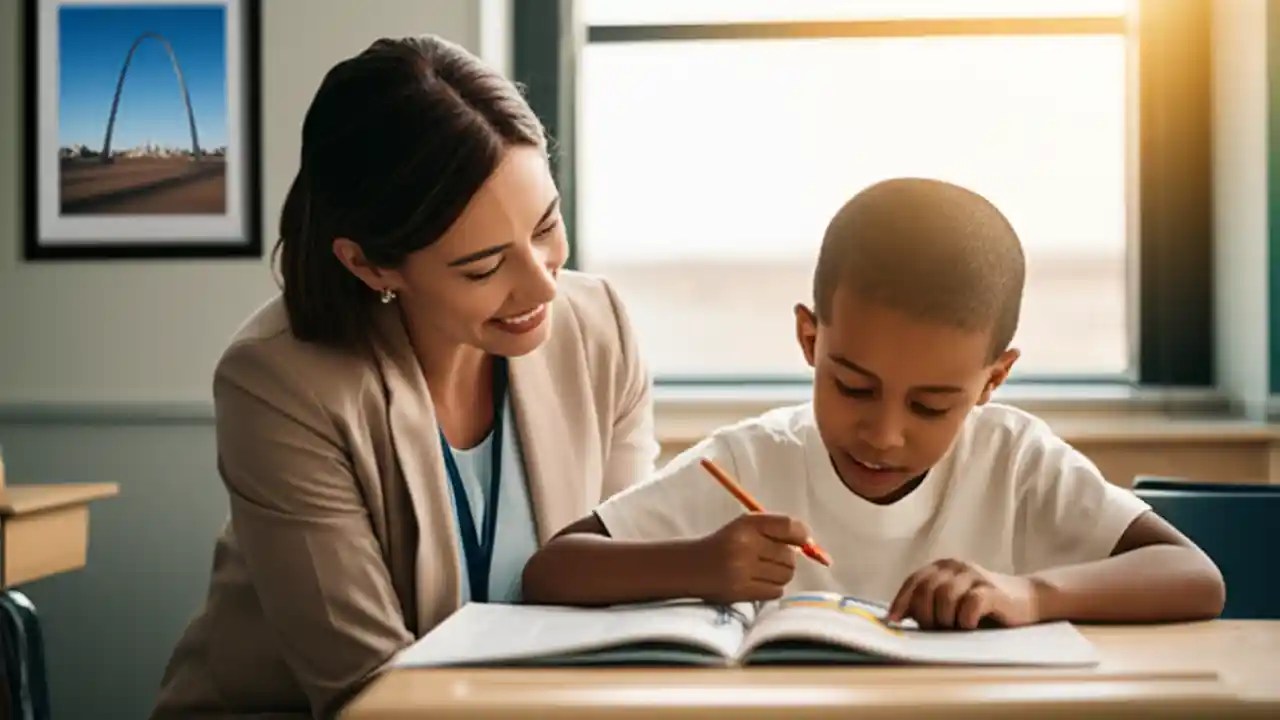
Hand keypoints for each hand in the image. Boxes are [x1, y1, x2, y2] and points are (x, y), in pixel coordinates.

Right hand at [691, 513, 809, 603]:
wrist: (693, 566)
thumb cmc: (727, 544)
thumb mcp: (746, 528)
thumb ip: (777, 531)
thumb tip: (811, 544)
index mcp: (747, 524)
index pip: (789, 526)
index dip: (801, 535)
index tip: (802, 541)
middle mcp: (745, 545)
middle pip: (790, 556)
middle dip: (786, 559)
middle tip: (770, 559)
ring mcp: (742, 570)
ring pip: (785, 575)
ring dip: (780, 575)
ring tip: (762, 570)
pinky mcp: (741, 591)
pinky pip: (776, 591)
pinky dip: (772, 588)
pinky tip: (757, 582)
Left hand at [886, 558, 1042, 629]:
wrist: (1027, 600)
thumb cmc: (983, 606)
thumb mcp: (951, 602)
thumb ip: (928, 604)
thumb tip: (897, 617)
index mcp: (943, 566)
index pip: (914, 581)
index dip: (902, 601)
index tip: (894, 620)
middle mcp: (956, 566)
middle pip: (926, 589)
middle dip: (925, 614)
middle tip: (935, 629)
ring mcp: (975, 575)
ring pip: (945, 596)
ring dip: (945, 618)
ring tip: (955, 628)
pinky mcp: (992, 589)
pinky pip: (970, 604)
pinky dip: (965, 619)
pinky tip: (970, 625)